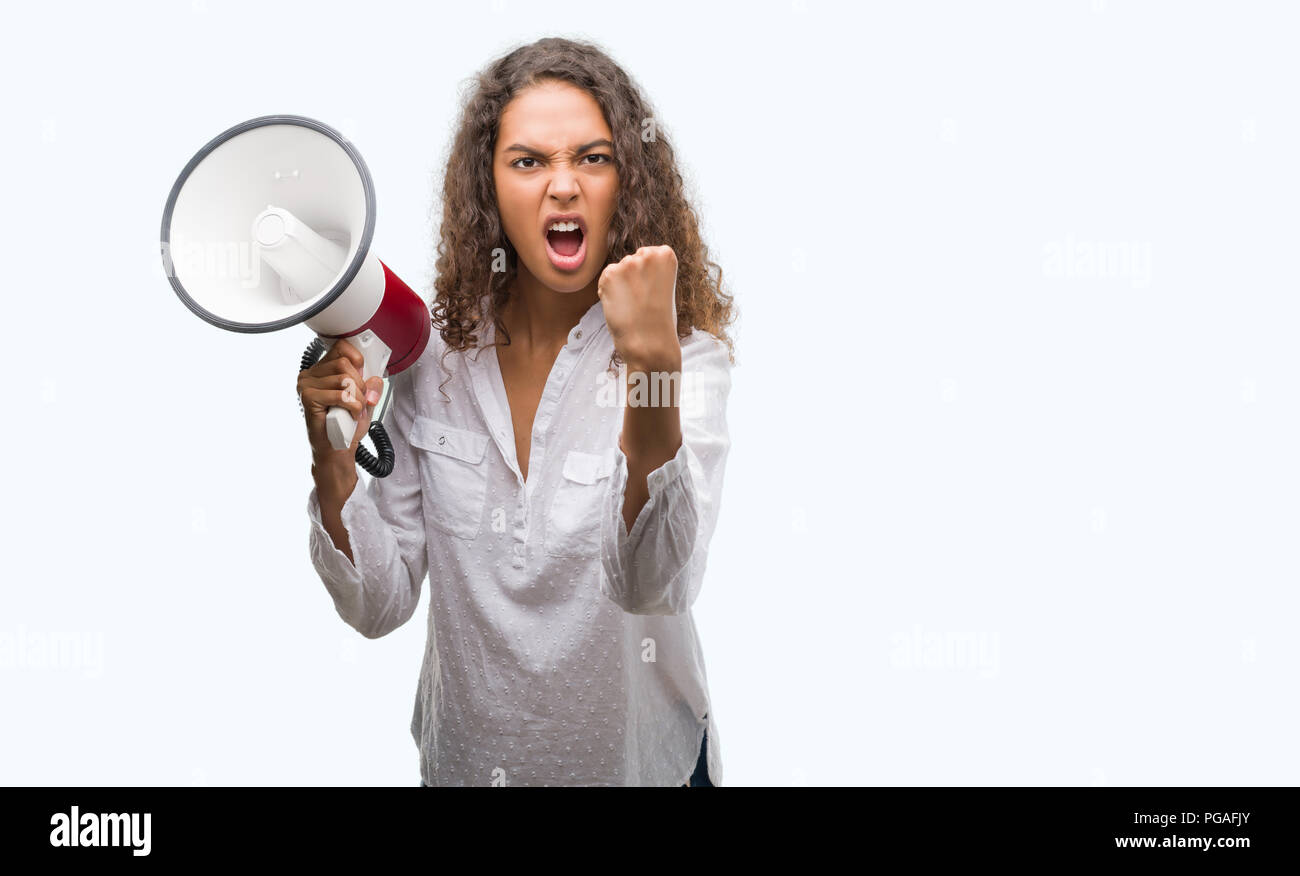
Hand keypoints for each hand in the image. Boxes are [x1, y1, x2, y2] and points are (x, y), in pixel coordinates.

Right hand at [296, 338, 384, 465]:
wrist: (337, 449)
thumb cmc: (347, 425)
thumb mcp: (365, 401)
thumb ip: (370, 386)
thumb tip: (375, 378)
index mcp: (322, 370)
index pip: (341, 348)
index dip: (357, 359)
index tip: (363, 376)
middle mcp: (311, 374)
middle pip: (344, 363)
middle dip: (360, 384)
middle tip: (360, 400)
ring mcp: (306, 385)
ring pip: (344, 379)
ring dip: (358, 398)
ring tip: (355, 410)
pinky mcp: (308, 398)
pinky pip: (340, 395)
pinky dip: (353, 406)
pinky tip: (351, 415)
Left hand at [597, 245, 680, 369]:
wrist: (650, 343)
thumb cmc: (660, 320)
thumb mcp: (665, 287)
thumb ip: (652, 271)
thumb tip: (630, 267)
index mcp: (666, 254)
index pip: (649, 255)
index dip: (648, 276)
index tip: (654, 292)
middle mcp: (647, 254)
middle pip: (632, 261)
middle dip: (632, 278)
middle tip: (642, 301)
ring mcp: (627, 263)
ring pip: (617, 270)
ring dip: (620, 286)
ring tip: (632, 306)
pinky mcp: (610, 275)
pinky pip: (604, 279)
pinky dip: (607, 292)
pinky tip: (621, 306)